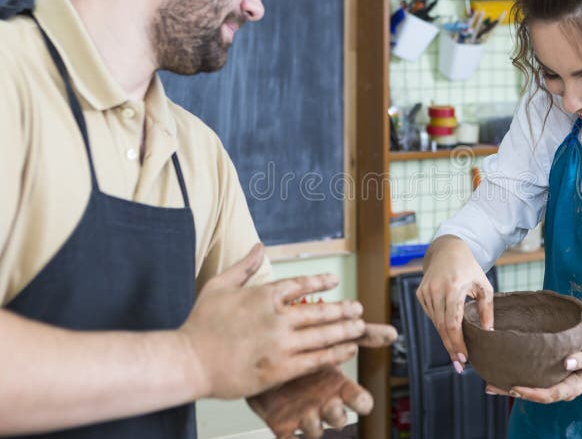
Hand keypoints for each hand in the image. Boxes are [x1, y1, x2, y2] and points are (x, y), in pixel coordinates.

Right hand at [179, 244, 366, 398]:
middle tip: (358, 307)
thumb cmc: (200, 324)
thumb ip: (244, 266)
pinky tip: (347, 350)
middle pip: (320, 311)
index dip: (320, 282)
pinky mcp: (280, 368)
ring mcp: (280, 344)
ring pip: (323, 335)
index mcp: (263, 295)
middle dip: (343, 309)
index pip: (300, 284)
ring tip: (360, 326)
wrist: (188, 362)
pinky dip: (335, 353)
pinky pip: (316, 359)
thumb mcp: (219, 285)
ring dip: (345, 330)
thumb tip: (258, 246)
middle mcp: (276, 317)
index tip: (334, 280)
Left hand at [248, 323, 397, 438]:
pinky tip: (291, 434)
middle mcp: (325, 403)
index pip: (358, 399)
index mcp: (339, 386)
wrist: (270, 357)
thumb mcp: (334, 339)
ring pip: (315, 430)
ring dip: (314, 426)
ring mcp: (305, 414)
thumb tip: (393, 332)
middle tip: (330, 403)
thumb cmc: (307, 352)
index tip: (361, 400)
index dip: (361, 402)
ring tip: (307, 414)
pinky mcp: (283, 423)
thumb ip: (362, 337)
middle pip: (339, 418)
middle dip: (337, 414)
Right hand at [416, 235, 493, 370]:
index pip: (453, 324)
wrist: (447, 249)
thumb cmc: (469, 268)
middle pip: (442, 328)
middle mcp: (436, 291)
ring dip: (446, 339)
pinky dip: (440, 325)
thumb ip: (486, 310)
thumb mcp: (484, 285)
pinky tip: (449, 333)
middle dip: (451, 348)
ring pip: (436, 323)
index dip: (457, 344)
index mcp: (453, 288)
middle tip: (460, 366)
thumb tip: (488, 333)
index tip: (464, 359)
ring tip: (457, 354)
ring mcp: (425, 292)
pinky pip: (432, 316)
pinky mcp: (420, 293)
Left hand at [485, 333, 581, 402]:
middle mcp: (562, 388)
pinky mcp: (551, 375)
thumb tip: (566, 363)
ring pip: (532, 389)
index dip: (531, 393)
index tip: (514, 388)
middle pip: (535, 395)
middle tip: (490, 387)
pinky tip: (503, 374)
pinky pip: (534, 380)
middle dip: (513, 393)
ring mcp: (556, 382)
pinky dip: (518, 378)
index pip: (549, 394)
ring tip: (489, 384)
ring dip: (510, 388)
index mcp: (573, 387)